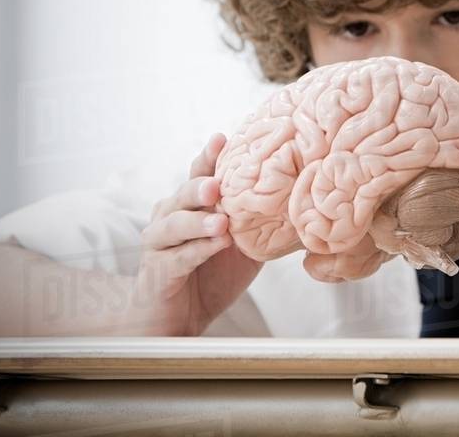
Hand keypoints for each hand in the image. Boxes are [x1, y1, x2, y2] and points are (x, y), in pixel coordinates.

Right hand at [124, 134, 262, 335]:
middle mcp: (170, 216)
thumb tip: (300, 204)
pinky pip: (178, 257)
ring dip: (199, 222)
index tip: (221, 139)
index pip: (200, 174)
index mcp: (191, 204)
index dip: (209, 157)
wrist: (182, 319)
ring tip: (221, 222)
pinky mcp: (159, 271)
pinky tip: (215, 246)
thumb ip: (258, 223)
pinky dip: (197, 251)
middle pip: (184, 194)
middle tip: (217, 186)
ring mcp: (160, 243)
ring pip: (175, 224)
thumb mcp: (242, 245)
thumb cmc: (212, 275)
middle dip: (200, 186)